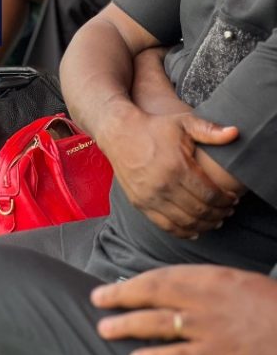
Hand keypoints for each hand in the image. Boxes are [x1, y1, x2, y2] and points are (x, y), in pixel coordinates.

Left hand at [92, 265, 276, 354]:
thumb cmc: (265, 300)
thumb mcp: (229, 280)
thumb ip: (199, 284)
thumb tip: (167, 290)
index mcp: (206, 276)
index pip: (159, 277)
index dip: (131, 283)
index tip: (110, 287)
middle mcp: (202, 298)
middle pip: (153, 295)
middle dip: (121, 298)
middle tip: (96, 302)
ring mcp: (208, 327)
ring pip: (160, 324)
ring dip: (130, 326)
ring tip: (105, 329)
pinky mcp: (219, 353)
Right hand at [98, 105, 238, 236]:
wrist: (119, 132)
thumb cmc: (154, 127)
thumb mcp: (182, 122)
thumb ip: (209, 130)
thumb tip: (235, 133)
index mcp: (177, 166)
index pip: (210, 194)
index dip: (226, 200)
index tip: (232, 198)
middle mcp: (163, 185)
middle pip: (200, 211)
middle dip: (219, 214)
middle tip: (227, 210)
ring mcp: (150, 197)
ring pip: (185, 223)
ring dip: (205, 225)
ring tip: (215, 220)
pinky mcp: (140, 203)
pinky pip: (166, 226)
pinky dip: (184, 232)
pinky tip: (195, 229)